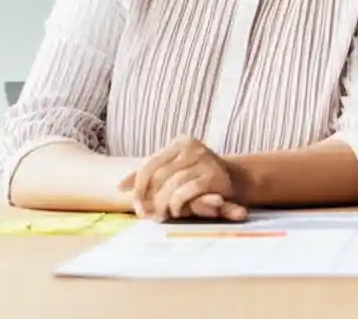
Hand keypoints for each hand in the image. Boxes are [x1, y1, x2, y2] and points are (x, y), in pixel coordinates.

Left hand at [118, 136, 248, 221]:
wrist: (237, 182)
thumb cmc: (199, 179)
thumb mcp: (175, 173)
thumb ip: (149, 176)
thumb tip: (120, 187)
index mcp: (180, 143)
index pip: (150, 164)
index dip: (139, 186)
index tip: (136, 205)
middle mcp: (192, 147)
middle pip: (158, 175)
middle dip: (150, 198)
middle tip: (146, 214)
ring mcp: (205, 159)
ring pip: (172, 184)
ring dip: (164, 204)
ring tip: (163, 214)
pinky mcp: (215, 176)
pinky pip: (187, 191)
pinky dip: (178, 203)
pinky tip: (177, 211)